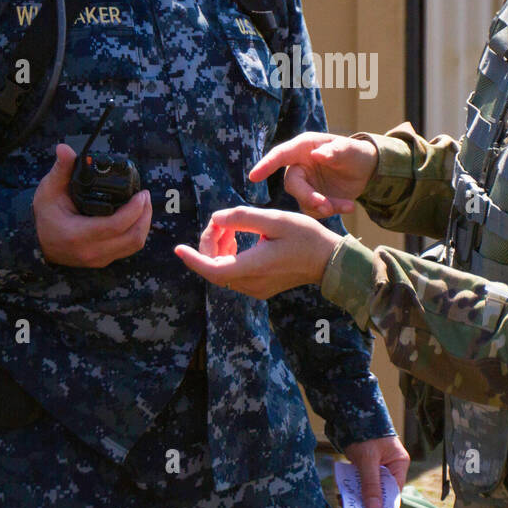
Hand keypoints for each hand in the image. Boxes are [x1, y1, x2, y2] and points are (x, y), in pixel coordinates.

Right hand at [34, 143, 151, 266]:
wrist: (37, 242)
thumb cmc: (45, 214)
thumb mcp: (49, 190)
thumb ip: (60, 170)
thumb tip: (64, 149)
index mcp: (78, 235)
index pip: (116, 225)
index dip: (134, 210)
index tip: (141, 193)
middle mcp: (91, 251)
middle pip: (132, 237)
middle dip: (144, 215)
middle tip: (145, 196)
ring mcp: (98, 259)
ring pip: (134, 244)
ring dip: (144, 224)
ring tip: (143, 204)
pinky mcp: (103, 260)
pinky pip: (129, 248)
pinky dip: (137, 231)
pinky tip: (136, 216)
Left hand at [173, 206, 339, 298]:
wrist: (329, 261)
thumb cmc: (306, 238)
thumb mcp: (275, 220)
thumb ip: (242, 218)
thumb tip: (216, 218)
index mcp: (254, 267)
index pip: (213, 269)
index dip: (193, 259)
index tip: (178, 249)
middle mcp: (252, 283)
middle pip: (215, 268)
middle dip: (210, 243)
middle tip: (220, 221)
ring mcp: (256, 289)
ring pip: (223, 271)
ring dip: (218, 249)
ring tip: (229, 227)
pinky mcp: (260, 288)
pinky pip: (234, 274)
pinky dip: (228, 256)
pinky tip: (237, 240)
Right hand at [249, 131, 377, 218]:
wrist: (366, 170)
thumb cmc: (355, 153)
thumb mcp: (349, 149)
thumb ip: (335, 151)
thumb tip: (316, 155)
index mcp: (303, 148)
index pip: (280, 155)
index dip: (266, 165)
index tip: (254, 177)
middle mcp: (300, 166)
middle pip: (292, 184)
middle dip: (307, 196)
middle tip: (325, 205)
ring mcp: (306, 184)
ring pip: (304, 201)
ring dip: (324, 206)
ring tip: (347, 205)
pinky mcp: (314, 199)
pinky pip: (316, 210)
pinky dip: (333, 210)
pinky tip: (349, 206)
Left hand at [344, 435, 410, 507]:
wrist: (351, 411)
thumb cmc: (365, 431)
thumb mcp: (368, 459)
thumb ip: (371, 484)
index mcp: (398, 463)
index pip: (394, 490)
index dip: (384, 503)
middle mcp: (390, 465)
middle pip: (382, 489)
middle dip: (369, 499)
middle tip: (356, 507)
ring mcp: (378, 465)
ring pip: (371, 486)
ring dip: (360, 493)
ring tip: (347, 499)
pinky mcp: (366, 464)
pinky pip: (362, 479)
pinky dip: (354, 485)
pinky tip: (344, 492)